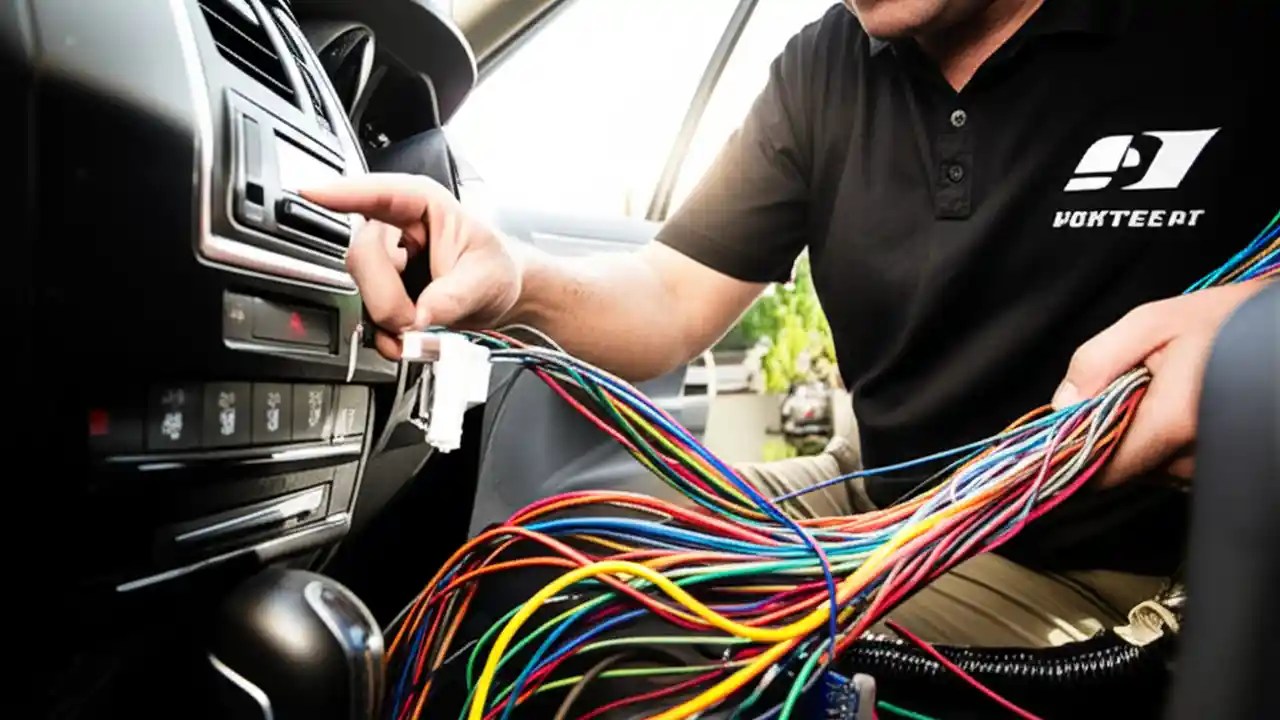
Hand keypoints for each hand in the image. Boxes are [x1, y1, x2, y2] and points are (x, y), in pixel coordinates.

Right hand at [302, 174, 522, 358]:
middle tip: (419, 318)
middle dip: (387, 298)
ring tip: (425, 325)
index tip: (312, 193)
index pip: (379, 193)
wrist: (500, 296)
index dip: (343, 193)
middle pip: (362, 256)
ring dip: (389, 318)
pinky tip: (406, 338)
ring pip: (360, 288)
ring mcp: (383, 261)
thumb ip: (454, 296)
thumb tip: (421, 315)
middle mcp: (395, 228)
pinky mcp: (379, 291)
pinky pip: (364, 313)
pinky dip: (385, 335)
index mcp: (422, 205)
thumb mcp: (487, 278)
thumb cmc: (495, 269)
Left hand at [1052, 280, 1271, 486]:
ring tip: (1165, 393)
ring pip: (1147, 469)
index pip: (1101, 469)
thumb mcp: (1153, 322)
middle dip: (1112, 433)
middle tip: (1134, 388)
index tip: (1067, 425)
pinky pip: (1173, 467)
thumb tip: (1062, 405)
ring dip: (1140, 437)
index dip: (1075, 450)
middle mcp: (1195, 458)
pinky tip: (1182, 409)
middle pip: (1122, 469)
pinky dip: (1165, 443)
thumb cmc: (1225, 321)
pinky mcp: (1222, 471)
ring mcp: (1212, 470)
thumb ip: (1098, 360)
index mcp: (1173, 421)